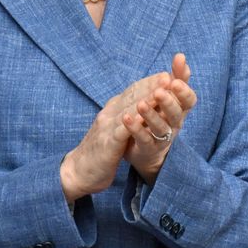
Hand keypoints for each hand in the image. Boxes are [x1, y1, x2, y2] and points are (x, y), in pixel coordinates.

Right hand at [60, 68, 177, 201]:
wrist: (79, 171)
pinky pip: (122, 131)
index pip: (132, 92)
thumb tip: (140, 105)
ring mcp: (107, 127)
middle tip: (168, 76)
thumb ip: (125, 116)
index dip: (149, 83)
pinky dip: (133, 122)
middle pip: (132, 97)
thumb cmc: (100, 151)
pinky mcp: (107, 143)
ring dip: (145, 100)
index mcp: (112, 111)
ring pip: (128, 110)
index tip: (166, 75)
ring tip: (161, 91)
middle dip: (150, 86)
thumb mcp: (113, 129)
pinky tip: (145, 116)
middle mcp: (109, 114)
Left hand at [121, 52, 197, 184]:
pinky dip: (135, 129)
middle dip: (169, 102)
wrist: (147, 149)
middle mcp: (174, 124)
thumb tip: (181, 56)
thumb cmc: (160, 116)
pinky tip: (126, 118)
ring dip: (151, 115)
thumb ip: (175, 77)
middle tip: (160, 91)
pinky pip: (144, 139)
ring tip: (141, 104)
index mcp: (180, 110)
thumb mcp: (168, 95)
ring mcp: (162, 137)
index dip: (184, 91)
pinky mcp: (148, 148)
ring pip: (161, 127)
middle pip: (177, 114)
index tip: (175, 81)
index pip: (189, 100)